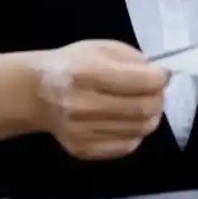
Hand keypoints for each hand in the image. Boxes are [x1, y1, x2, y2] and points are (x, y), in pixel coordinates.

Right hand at [0, 40, 166, 159]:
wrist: (36, 93)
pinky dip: (135, 132)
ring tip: (144, 105)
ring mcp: (82, 131)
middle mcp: (83, 105)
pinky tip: (126, 121)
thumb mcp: (100, 48)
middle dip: (159, 99)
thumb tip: (160, 78)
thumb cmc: (72, 65)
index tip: (161, 75)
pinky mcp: (84, 150)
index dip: (160, 78)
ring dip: (150, 117)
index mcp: (87, 73)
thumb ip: (133, 60)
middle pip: (144, 109)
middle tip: (156, 92)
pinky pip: (127, 146)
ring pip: (139, 130)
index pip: (141, 82)